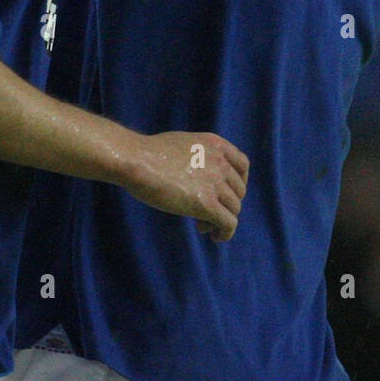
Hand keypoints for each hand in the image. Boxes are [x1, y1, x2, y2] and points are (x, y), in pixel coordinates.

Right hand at [123, 132, 249, 242]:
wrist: (136, 161)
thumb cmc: (149, 154)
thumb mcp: (184, 144)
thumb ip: (200, 156)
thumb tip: (204, 177)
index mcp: (215, 144)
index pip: (243, 165)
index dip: (238, 182)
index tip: (226, 194)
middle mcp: (220, 162)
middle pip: (239, 190)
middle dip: (225, 203)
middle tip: (206, 213)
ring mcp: (215, 182)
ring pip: (234, 208)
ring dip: (221, 219)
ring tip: (202, 226)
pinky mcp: (206, 203)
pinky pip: (228, 223)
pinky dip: (225, 233)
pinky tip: (214, 236)